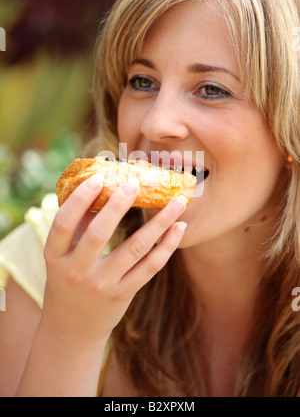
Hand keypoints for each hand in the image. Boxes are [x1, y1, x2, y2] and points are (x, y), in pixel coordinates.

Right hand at [42, 174, 187, 345]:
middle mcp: (76, 271)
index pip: (64, 223)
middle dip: (118, 206)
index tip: (99, 177)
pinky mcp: (123, 294)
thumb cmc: (68, 279)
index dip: (80, 199)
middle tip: (136, 183)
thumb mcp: (63, 255)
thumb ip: (79, 225)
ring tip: (177, 202)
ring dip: (159, 222)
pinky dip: (166, 246)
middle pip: (98, 234)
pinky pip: (149, 267)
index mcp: (55, 256)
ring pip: (135, 249)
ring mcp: (101, 285)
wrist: (72, 328)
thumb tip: (104, 188)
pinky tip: (179, 228)